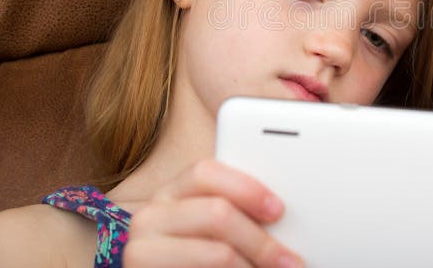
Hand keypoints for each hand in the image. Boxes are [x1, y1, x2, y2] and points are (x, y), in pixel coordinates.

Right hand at [124, 159, 302, 267]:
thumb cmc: (195, 253)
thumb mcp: (209, 226)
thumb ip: (234, 212)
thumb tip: (282, 215)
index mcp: (172, 190)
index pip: (206, 172)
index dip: (246, 188)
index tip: (278, 209)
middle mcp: (152, 215)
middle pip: (217, 213)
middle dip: (261, 240)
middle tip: (289, 261)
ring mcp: (142, 248)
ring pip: (218, 252)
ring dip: (251, 265)